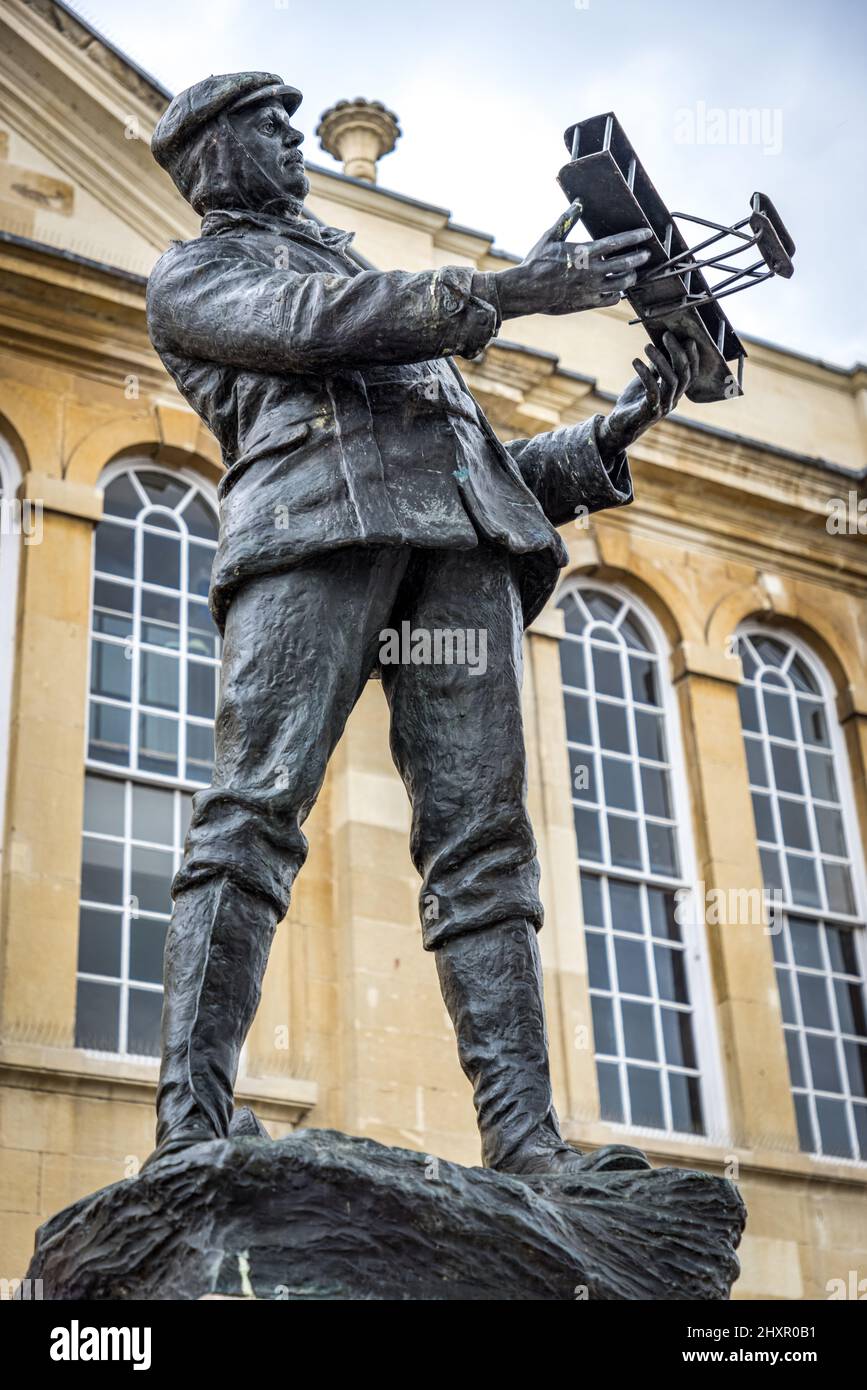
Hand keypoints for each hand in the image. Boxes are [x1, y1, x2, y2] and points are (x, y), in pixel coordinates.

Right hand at [495, 199, 652, 318]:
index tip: (647, 234)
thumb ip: (567, 219)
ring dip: (631, 276)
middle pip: (626, 264)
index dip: (635, 237)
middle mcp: (592, 271)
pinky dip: (619, 293)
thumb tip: (578, 203)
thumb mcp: (550, 237)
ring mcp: (591, 288)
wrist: (527, 290)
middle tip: (646, 254)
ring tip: (634, 272)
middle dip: (639, 258)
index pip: (618, 242)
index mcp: (585, 252)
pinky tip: (619, 289)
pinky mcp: (588, 302)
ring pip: (622, 283)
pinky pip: (612, 299)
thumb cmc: (537, 262)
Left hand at [597, 331, 699, 457]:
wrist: (619, 426)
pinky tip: (636, 362)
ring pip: (671, 380)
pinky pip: (652, 390)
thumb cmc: (634, 402)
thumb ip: (656, 368)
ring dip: (660, 360)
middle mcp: (673, 400)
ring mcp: (663, 407)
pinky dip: (645, 373)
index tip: (688, 339)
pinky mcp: (650, 411)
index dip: (693, 357)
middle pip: (684, 374)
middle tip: (667, 335)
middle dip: (677, 352)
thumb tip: (661, 348)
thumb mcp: (647, 381)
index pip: (691, 374)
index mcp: (675, 393)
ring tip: (647, 346)